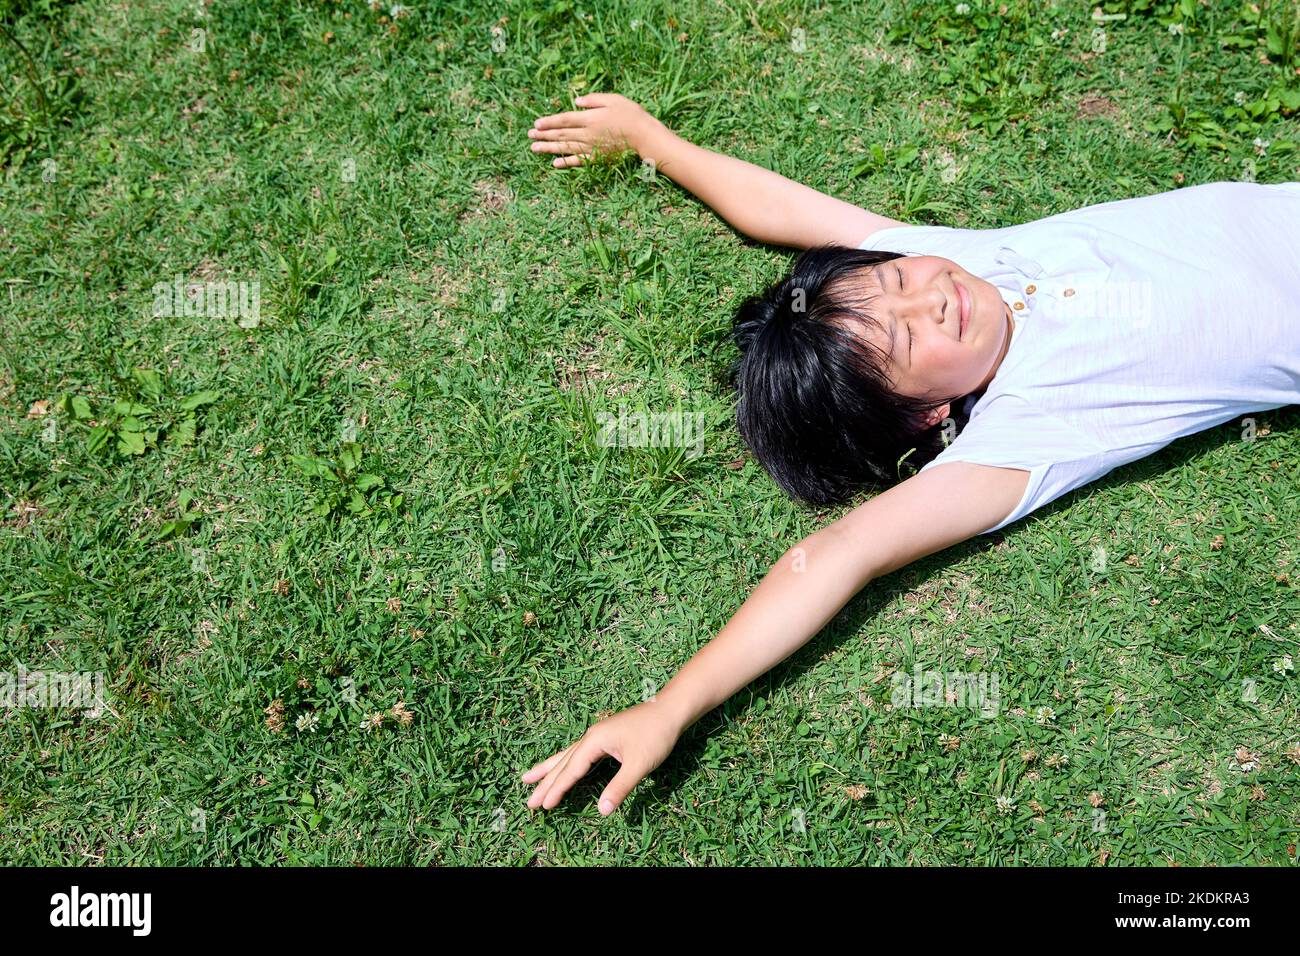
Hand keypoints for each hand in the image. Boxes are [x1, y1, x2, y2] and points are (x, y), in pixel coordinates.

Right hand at [521, 699, 681, 814]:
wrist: (670, 710)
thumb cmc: (656, 735)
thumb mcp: (639, 764)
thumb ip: (620, 787)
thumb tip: (602, 811)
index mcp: (594, 741)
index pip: (571, 770)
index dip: (557, 789)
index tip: (542, 806)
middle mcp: (591, 736)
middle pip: (563, 762)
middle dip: (545, 782)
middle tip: (528, 802)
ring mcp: (597, 735)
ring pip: (567, 756)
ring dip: (549, 769)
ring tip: (528, 777)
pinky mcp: (605, 737)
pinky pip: (578, 753)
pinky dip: (566, 763)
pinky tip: (564, 766)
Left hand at [526, 92, 666, 168]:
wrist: (644, 136)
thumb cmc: (631, 114)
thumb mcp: (613, 99)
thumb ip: (593, 100)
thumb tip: (577, 101)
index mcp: (589, 118)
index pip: (564, 120)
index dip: (549, 122)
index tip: (536, 124)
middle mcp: (587, 134)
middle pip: (561, 134)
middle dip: (544, 135)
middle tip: (529, 135)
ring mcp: (591, 147)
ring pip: (565, 148)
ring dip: (548, 148)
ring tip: (534, 148)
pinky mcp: (597, 157)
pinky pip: (578, 161)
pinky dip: (565, 162)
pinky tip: (554, 163)